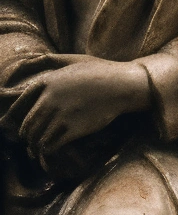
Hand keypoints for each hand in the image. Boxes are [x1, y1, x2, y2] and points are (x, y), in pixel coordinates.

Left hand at [13, 55, 149, 155]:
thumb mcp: (72, 60)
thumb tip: (31, 60)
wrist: (123, 85)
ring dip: (35, 146)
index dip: (17, 119)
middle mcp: (48, 99)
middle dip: (28, 136)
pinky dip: (47, 153)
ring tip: (39, 150)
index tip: (22, 126)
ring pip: (36, 137)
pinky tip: (50, 154)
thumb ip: (49, 60)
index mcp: (45, 83)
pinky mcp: (73, 128)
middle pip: (27, 125)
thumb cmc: (101, 70)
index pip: (18, 106)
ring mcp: (60, 114)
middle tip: (31, 142)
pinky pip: (50, 145)